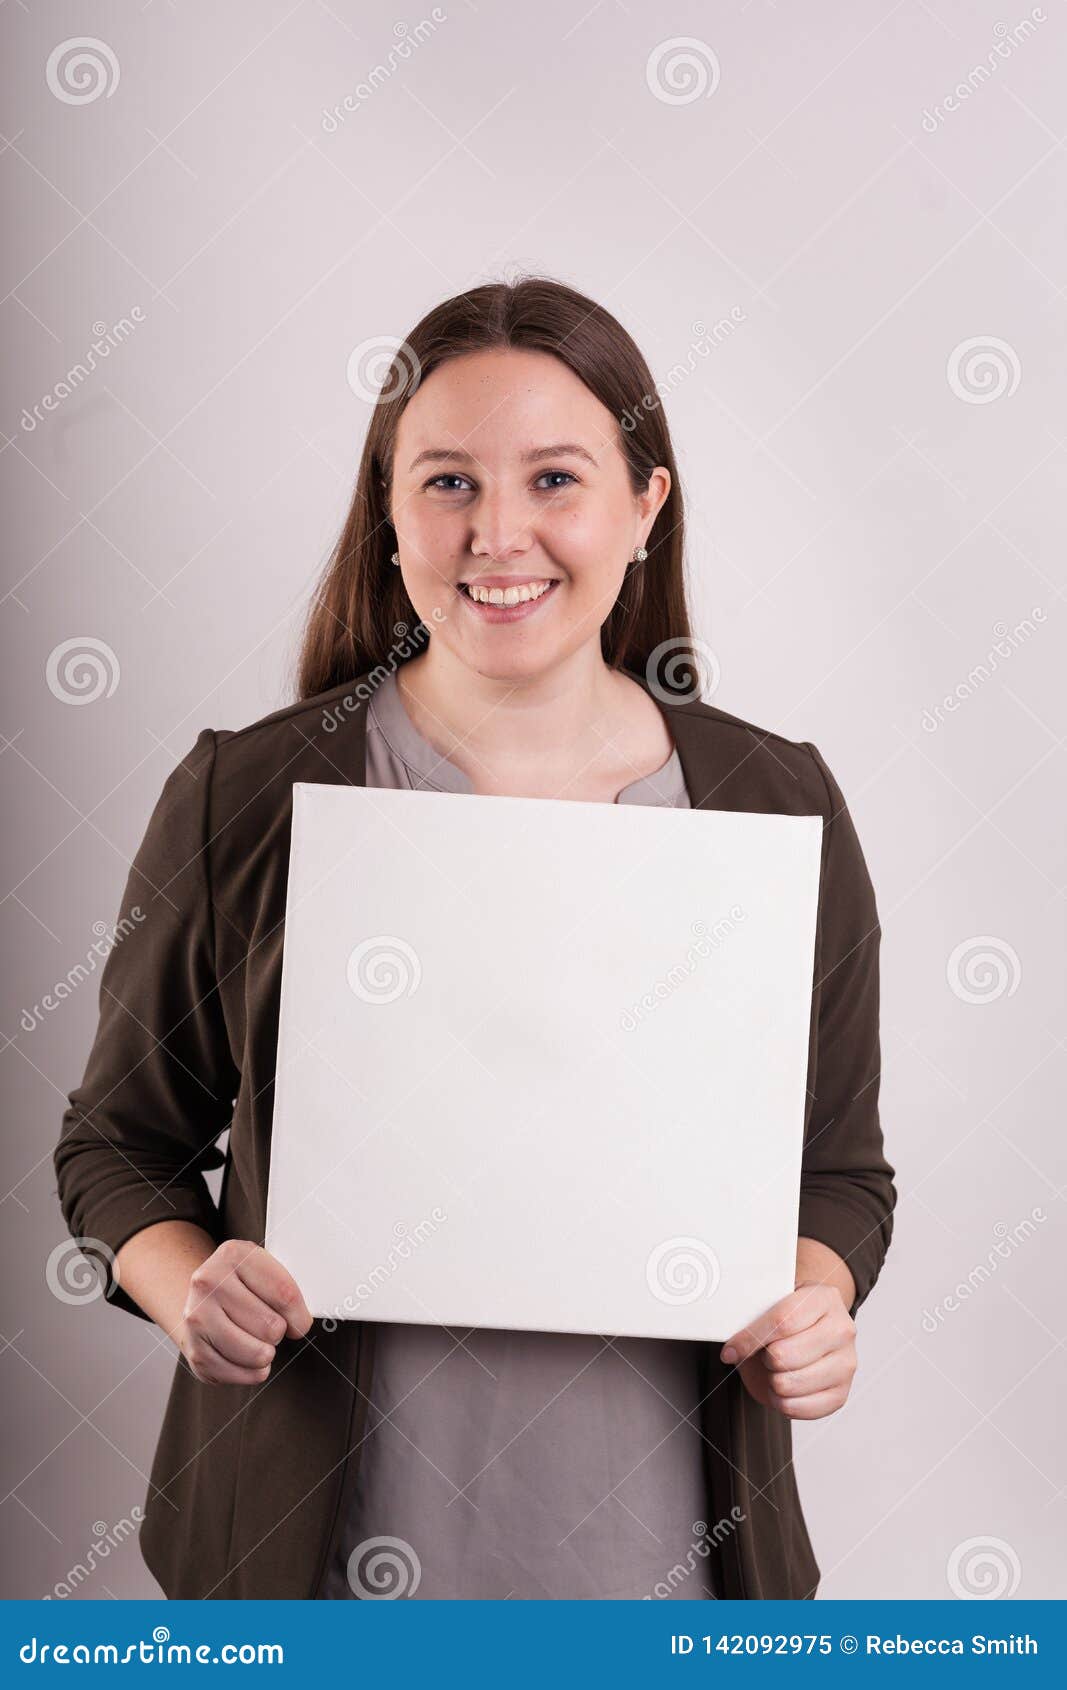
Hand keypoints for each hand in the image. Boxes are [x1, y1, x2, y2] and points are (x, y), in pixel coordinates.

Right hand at [178, 1238, 312, 1384]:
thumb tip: (302, 1323)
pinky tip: (245, 1355)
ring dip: (266, 1353)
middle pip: (271, 1326)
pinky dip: (251, 1372)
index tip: (300, 1322)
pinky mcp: (195, 1351)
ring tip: (257, 1340)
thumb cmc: (242, 1285)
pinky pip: (241, 1375)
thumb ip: (287, 1288)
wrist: (200, 1298)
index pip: (284, 1294)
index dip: (300, 1316)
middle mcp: (209, 1284)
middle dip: (279, 1332)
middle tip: (269, 1325)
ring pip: (257, 1354)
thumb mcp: (263, 1268)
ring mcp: (197, 1318)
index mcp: (233, 1255)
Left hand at [719, 1282, 856, 1419]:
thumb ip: (752, 1316)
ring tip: (776, 1369)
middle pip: (784, 1356)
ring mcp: (846, 1363)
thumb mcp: (771, 1305)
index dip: (751, 1338)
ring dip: (772, 1381)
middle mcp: (842, 1330)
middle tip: (765, 1355)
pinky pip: (798, 1408)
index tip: (730, 1350)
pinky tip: (783, 1388)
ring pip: (788, 1384)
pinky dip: (782, 1402)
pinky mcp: (841, 1394)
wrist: (813, 1331)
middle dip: (764, 1359)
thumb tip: (731, 1346)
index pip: (782, 1321)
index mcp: (824, 1298)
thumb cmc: (788, 1319)